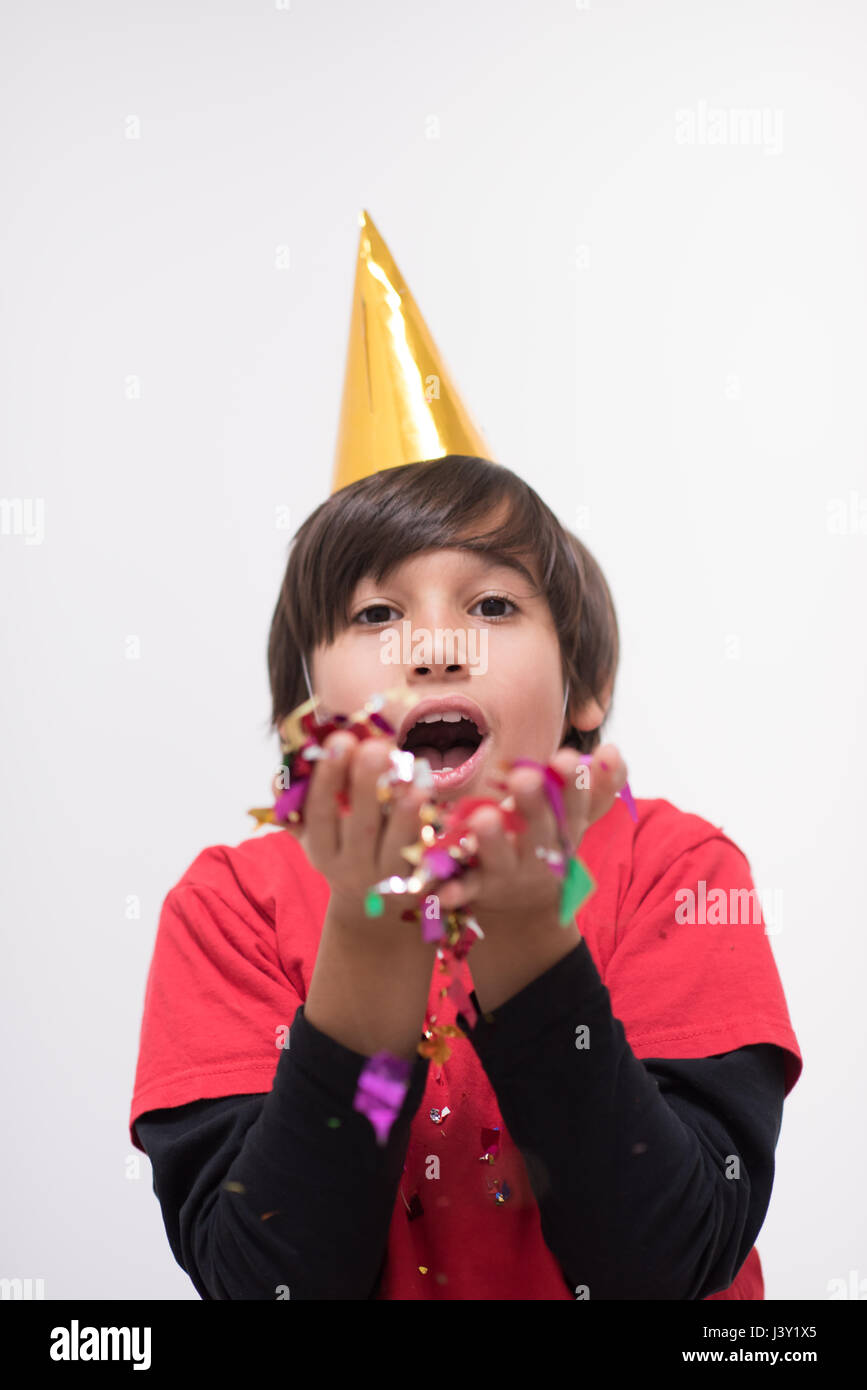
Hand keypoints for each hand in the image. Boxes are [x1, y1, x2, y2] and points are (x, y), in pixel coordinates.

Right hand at [276, 732, 432, 936]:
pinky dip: (432, 831)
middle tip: (375, 747)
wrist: (373, 912)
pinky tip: (434, 801)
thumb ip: (295, 807)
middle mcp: (353, 869)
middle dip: (367, 785)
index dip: (328, 779)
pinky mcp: (420, 884)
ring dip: (405, 811)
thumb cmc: (342, 852)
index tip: (339, 740)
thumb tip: (279, 779)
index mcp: (323, 852)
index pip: (321, 814)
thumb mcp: (314, 836)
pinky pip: (427, 857)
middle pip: (361, 827)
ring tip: (411, 775)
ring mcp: (388, 879)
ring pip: (397, 845)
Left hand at [435, 743, 627, 932]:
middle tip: (525, 777)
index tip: (569, 758)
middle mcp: (541, 853)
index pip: (577, 805)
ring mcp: (509, 873)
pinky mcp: (478, 890)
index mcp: (566, 829)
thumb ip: (597, 785)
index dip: (575, 785)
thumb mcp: (575, 816)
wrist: (527, 905)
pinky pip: (465, 890)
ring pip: (501, 858)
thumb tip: (612, 750)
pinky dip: (455, 890)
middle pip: (540, 829)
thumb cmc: (548, 841)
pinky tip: (444, 889)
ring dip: (493, 840)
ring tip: (484, 817)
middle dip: (535, 803)